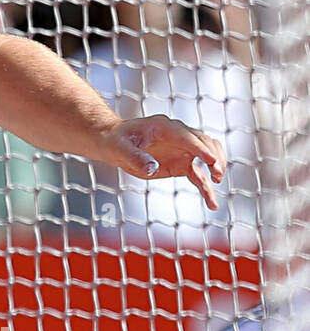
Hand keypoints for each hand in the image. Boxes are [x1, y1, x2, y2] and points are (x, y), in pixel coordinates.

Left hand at [99, 116, 227, 209]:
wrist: (114, 143)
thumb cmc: (116, 141)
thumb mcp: (119, 148)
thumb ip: (135, 157)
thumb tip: (152, 169)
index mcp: (164, 127)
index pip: (187, 137)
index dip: (200, 148)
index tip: (211, 160)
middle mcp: (178, 136)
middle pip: (204, 142)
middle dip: (213, 156)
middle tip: (217, 173)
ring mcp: (182, 150)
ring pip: (208, 157)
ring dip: (216, 169)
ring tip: (216, 183)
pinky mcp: (182, 164)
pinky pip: (199, 175)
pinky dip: (206, 187)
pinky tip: (212, 204)